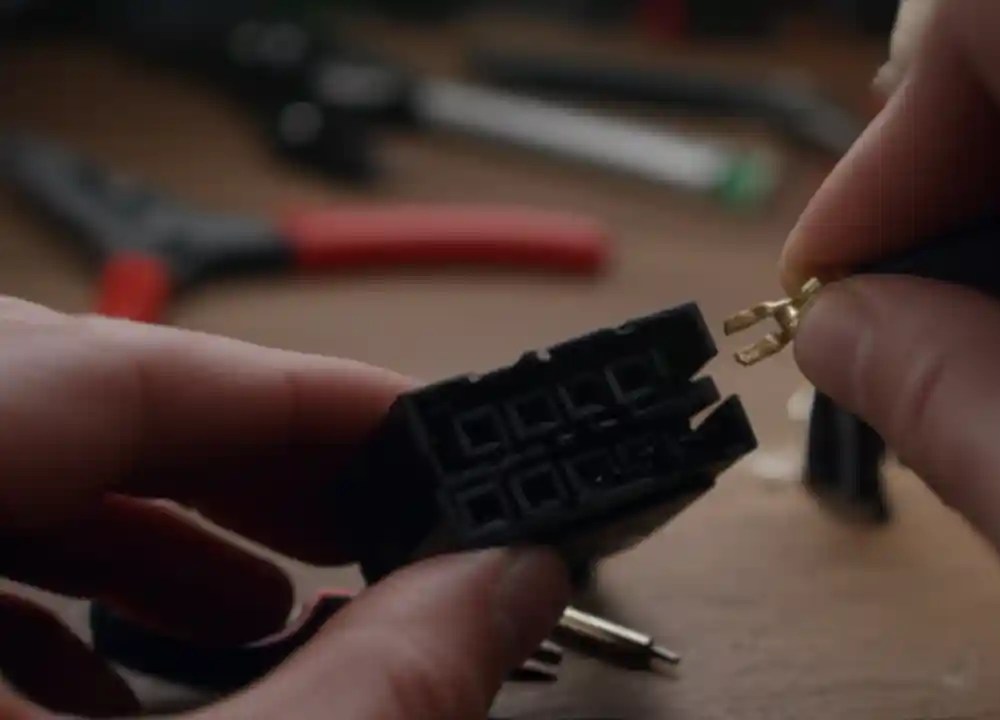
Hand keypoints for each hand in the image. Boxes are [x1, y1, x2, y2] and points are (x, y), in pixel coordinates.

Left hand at [0, 298, 568, 718]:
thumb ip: (371, 689)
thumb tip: (506, 581)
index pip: (104, 368)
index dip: (287, 390)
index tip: (415, 423)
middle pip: (48, 396)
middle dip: (230, 455)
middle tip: (365, 508)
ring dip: (144, 527)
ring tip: (262, 605)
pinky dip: (50, 598)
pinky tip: (130, 682)